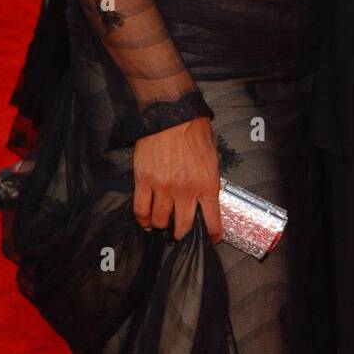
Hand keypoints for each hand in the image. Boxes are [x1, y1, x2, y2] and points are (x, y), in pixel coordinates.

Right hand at [133, 115, 222, 243]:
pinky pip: (141, 209)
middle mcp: (185, 190)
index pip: (211, 220)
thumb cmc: (194, 129)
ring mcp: (163, 187)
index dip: (212, 234)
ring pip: (159, 221)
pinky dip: (143, 219)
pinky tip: (145, 220)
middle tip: (180, 231)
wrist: (172, 113)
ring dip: (161, 225)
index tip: (212, 239)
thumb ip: (209, 178)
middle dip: (182, 233)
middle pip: (182, 226)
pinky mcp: (144, 181)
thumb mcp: (212, 156)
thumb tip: (206, 195)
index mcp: (206, 184)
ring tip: (161, 222)